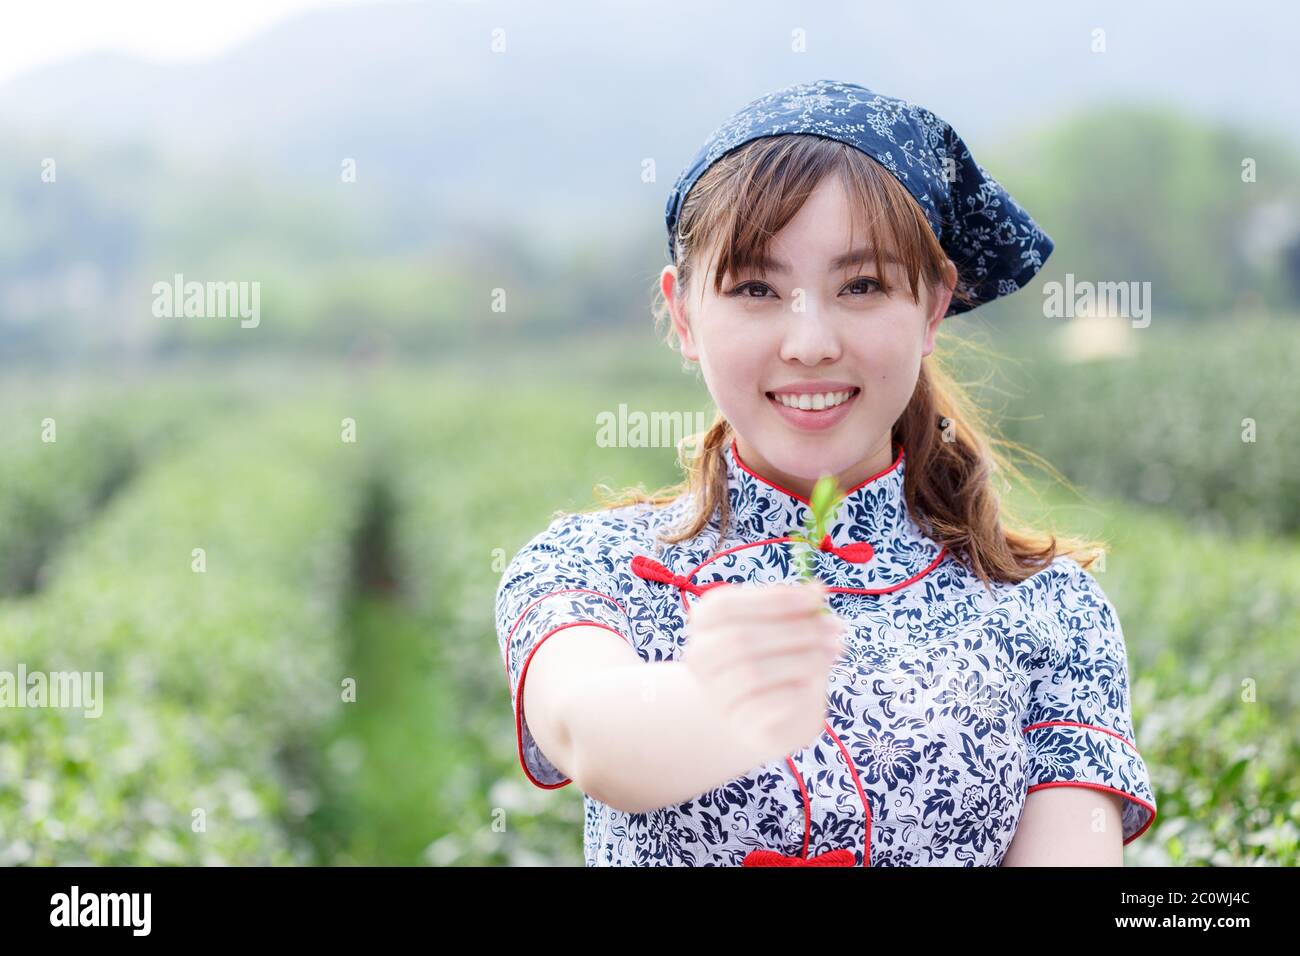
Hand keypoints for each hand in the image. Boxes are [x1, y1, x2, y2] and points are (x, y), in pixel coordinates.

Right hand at [681, 579, 844, 765]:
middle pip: (739, 639)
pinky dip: (796, 690)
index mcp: (705, 623)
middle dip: (795, 630)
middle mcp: (701, 659)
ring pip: (753, 672)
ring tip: (830, 653)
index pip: (724, 605)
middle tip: (834, 628)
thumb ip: (796, 608)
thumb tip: (817, 590)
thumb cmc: (775, 658)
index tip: (816, 598)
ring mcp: (716, 695)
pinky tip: (812, 683)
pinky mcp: (739, 725)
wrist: (768, 714)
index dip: (772, 599)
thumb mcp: (783, 626)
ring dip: (802, 659)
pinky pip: (767, 705)